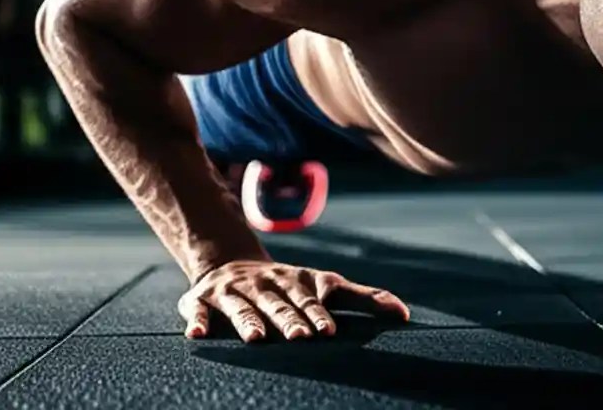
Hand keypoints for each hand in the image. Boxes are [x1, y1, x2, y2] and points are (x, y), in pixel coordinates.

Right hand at [178, 260, 410, 341]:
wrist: (230, 262)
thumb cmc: (290, 284)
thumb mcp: (325, 284)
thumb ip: (364, 299)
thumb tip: (406, 315)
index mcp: (296, 282)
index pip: (310, 299)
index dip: (319, 314)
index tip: (329, 330)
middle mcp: (266, 285)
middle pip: (279, 305)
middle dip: (289, 320)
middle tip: (300, 337)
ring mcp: (233, 292)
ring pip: (242, 309)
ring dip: (249, 322)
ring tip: (256, 339)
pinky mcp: (201, 300)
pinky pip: (197, 312)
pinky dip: (196, 322)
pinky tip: (198, 336)